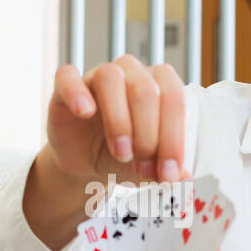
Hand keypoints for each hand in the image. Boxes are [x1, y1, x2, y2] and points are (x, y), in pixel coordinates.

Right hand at [47, 54, 187, 184]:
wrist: (86, 163)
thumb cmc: (123, 157)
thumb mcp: (146, 169)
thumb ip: (165, 170)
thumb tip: (185, 177)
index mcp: (159, 85)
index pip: (173, 98)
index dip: (174, 136)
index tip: (169, 172)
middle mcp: (131, 73)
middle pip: (145, 89)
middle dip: (148, 134)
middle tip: (143, 167)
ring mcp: (97, 75)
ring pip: (110, 77)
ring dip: (118, 119)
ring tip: (121, 153)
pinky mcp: (65, 85)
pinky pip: (67, 76)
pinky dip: (76, 92)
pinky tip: (85, 113)